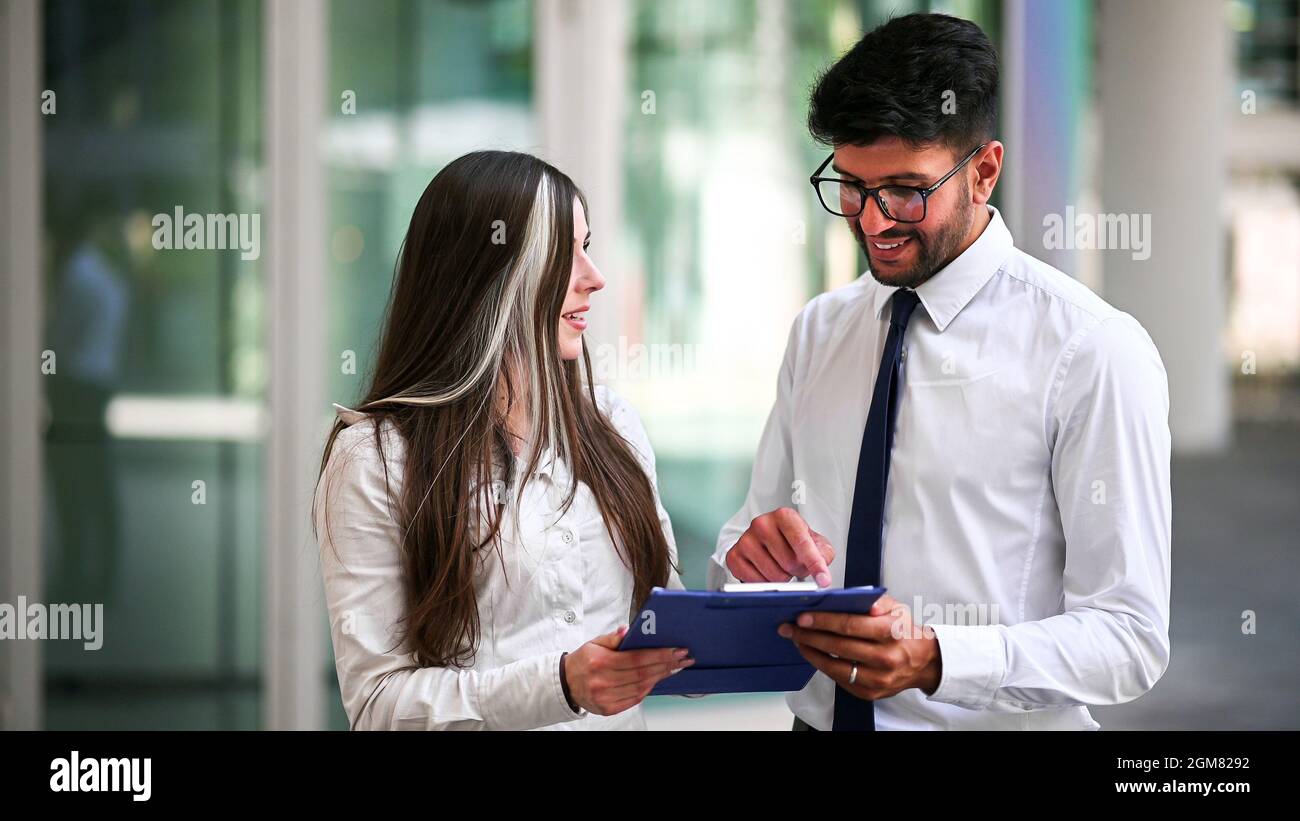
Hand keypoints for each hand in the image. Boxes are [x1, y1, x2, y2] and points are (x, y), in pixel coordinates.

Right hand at [562, 626, 693, 715]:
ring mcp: (605, 697)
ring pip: (641, 687)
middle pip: (643, 673)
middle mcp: (602, 681)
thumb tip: (628, 630)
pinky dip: (648, 689)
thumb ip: (614, 637)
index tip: (676, 650)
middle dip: (666, 665)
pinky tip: (656, 680)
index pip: (637, 658)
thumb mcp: (595, 643)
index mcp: (600, 662)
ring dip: (660, 677)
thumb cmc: (583, 660)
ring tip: (674, 668)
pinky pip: (634, 699)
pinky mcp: (608, 708)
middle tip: (683, 659)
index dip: (660, 655)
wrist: (566, 683)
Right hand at [725, 507, 835, 586]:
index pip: (801, 542)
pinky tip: (767, 572)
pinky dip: (766, 582)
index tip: (823, 580)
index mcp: (784, 516)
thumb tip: (821, 574)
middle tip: (795, 564)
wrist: (770, 539)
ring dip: (783, 578)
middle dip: (797, 570)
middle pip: (789, 562)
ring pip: (773, 575)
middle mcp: (761, 523)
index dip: (814, 563)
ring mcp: (745, 540)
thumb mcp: (816, 543)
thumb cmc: (794, 541)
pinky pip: (756, 582)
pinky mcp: (734, 556)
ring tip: (781, 566)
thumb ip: (823, 555)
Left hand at [777, 593, 942, 699]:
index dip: (823, 621)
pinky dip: (824, 666)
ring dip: (812, 653)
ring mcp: (879, 678)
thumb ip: (876, 601)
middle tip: (790, 628)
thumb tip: (859, 601)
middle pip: (839, 647)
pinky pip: (840, 679)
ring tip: (798, 641)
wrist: (923, 662)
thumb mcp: (897, 609)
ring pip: (836, 667)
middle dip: (810, 636)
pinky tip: (813, 654)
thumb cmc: (904, 631)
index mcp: (892, 631)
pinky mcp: (871, 692)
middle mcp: (886, 657)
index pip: (851, 625)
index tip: (803, 617)